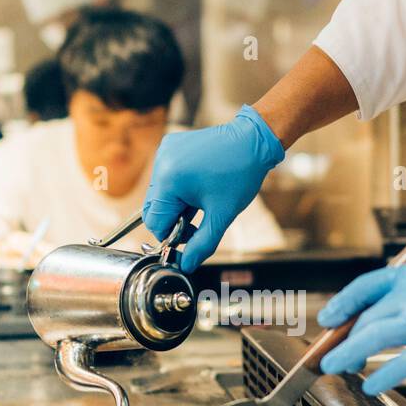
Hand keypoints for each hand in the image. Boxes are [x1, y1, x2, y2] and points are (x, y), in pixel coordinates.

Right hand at [143, 105, 284, 272]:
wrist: (252, 141)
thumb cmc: (240, 176)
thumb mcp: (221, 215)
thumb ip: (202, 244)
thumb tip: (186, 265)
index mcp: (169, 181)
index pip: (155, 222)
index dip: (171, 236)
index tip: (191, 238)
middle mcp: (161, 164)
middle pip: (153, 208)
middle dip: (173, 222)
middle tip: (197, 224)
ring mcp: (164, 153)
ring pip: (159, 194)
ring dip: (176, 206)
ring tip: (201, 204)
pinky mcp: (170, 147)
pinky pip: (165, 177)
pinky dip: (177, 189)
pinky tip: (198, 188)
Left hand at [317, 256, 405, 394]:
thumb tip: (382, 318)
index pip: (365, 286)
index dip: (341, 304)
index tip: (327, 320)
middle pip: (365, 318)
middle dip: (344, 339)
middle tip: (334, 355)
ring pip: (372, 338)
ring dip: (347, 355)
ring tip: (335, 367)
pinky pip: (400, 366)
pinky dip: (380, 378)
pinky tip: (371, 386)